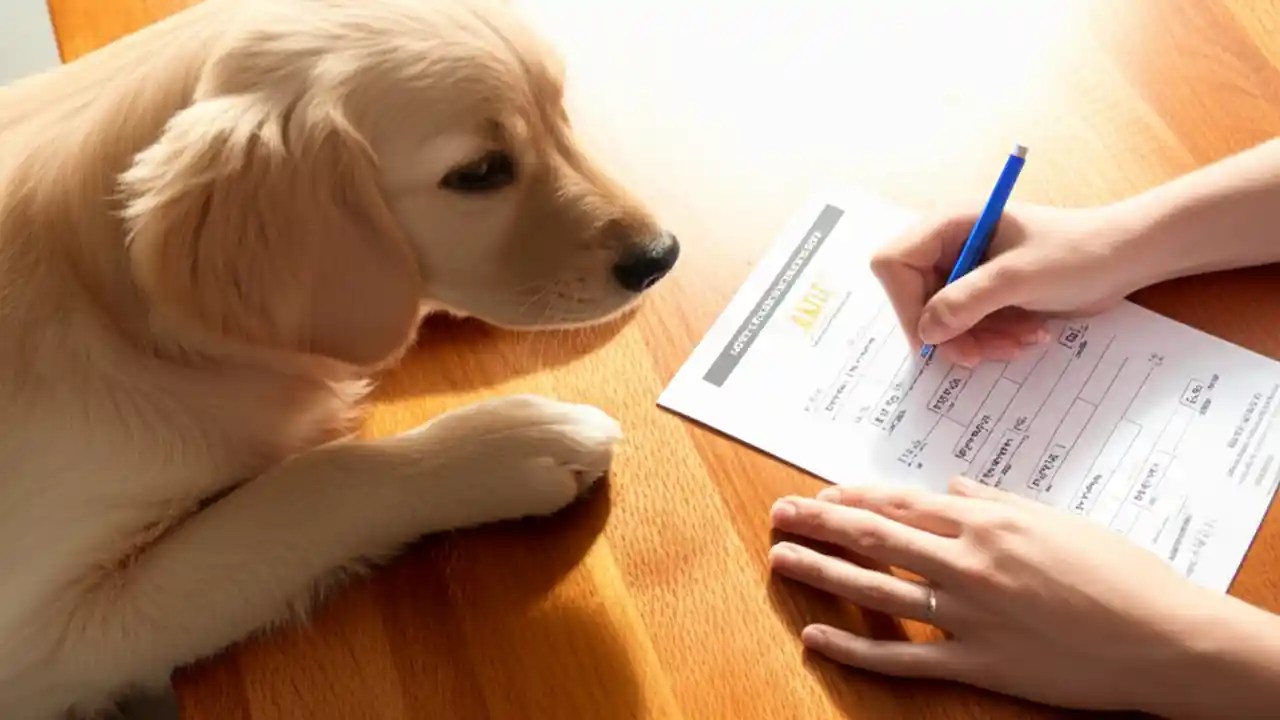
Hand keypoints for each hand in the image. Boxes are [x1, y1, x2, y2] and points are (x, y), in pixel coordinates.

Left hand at [768, 477, 1223, 712]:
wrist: (1164, 638)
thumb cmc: (1120, 572)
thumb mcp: (1059, 520)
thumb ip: (997, 502)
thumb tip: (953, 487)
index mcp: (986, 522)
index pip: (899, 504)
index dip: (851, 497)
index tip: (818, 495)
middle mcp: (966, 561)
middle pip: (874, 537)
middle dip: (818, 523)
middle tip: (778, 515)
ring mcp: (966, 615)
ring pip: (875, 587)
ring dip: (821, 571)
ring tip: (780, 560)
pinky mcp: (975, 663)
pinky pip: (900, 657)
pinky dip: (855, 648)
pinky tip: (816, 636)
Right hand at [870, 203, 1142, 366]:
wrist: (1127, 258)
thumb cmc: (1077, 252)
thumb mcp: (1019, 277)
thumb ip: (967, 301)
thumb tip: (926, 332)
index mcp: (950, 223)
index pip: (895, 263)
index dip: (905, 303)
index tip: (933, 335)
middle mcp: (950, 245)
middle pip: (916, 298)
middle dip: (950, 330)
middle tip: (978, 354)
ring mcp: (967, 270)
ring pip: (943, 319)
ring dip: (976, 339)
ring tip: (1017, 342)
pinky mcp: (986, 292)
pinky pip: (968, 325)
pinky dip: (991, 339)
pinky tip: (1025, 336)